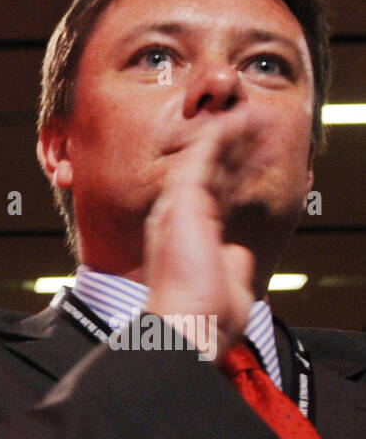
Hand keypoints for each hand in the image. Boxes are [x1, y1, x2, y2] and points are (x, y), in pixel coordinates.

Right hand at [143, 108, 261, 358]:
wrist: (189, 323)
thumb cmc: (205, 314)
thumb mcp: (227, 282)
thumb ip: (231, 262)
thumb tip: (238, 252)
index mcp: (188, 237)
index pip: (216, 196)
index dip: (239, 173)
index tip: (261, 158)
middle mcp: (178, 219)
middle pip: (212, 174)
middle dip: (238, 149)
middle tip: (260, 129)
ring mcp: (177, 207)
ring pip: (206, 159)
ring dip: (233, 134)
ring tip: (257, 116)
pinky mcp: (181, 199)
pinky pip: (201, 157)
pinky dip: (221, 135)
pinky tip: (240, 120)